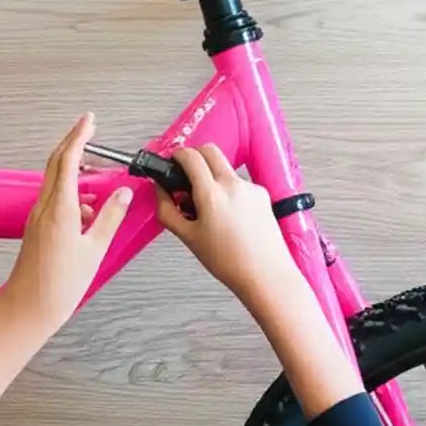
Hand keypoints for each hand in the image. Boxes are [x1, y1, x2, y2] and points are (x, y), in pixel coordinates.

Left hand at [1, 113, 131, 333]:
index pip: (68, 160)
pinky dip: (72, 194)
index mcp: (59, 209)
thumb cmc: (59, 285)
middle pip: (56, 163)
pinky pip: (55, 199)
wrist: (29, 308)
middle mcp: (44, 208)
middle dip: (74, 143)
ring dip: (75, 171)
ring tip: (99, 178)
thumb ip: (110, 217)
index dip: (79, 136)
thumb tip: (122, 193)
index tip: (90, 121)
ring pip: (56, 181)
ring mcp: (38, 217)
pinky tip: (88, 210)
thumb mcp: (95, 249)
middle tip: (90, 129)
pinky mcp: (38, 228)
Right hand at [156, 145, 296, 304]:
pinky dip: (229, 190)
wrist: (265, 274)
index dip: (177, 155)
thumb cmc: (230, 262)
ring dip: (212, 176)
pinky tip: (228, 214)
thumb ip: (167, 210)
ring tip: (207, 206)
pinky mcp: (262, 194)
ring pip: (225, 168)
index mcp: (212, 194)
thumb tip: (160, 192)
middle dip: (195, 156)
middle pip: (210, 151)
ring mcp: (250, 188)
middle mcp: (233, 185)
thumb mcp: (188, 238)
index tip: (173, 162)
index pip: (191, 156)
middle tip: (186, 175)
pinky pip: (239, 183)